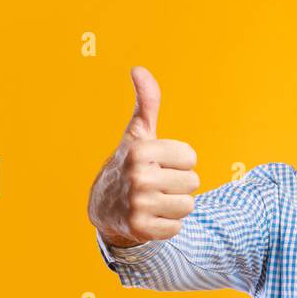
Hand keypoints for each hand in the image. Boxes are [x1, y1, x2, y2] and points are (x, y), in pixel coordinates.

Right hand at [88, 66, 198, 247]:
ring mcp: (138, 204)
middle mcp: (137, 176)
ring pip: (187, 206)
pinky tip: (150, 217)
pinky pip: (177, 228)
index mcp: (140, 150)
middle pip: (193, 183)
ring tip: (154, 201)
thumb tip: (139, 69)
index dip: (179, 162)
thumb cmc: (129, 165)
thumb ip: (146, 104)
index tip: (159, 164)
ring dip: (175, 206)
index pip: (190, 157)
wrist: (104, 207)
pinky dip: (167, 225)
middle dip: (178, 185)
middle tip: (156, 185)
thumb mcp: (138, 134)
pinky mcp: (141, 228)